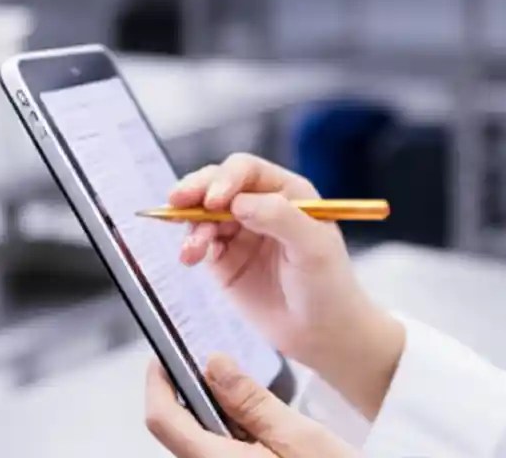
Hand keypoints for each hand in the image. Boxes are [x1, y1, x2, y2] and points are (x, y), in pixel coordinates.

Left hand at [145, 356, 356, 457]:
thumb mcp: (298, 436)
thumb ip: (251, 402)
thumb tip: (215, 365)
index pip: (162, 420)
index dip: (157, 383)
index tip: (166, 356)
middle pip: (178, 431)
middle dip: (194, 395)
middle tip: (221, 368)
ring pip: (198, 442)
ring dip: (215, 416)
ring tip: (252, 403)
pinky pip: (217, 454)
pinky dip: (229, 434)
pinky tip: (259, 430)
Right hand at [172, 153, 403, 417]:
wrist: (322, 333)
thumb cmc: (329, 285)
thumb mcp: (313, 247)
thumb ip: (280, 218)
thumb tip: (238, 202)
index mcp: (287, 192)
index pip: (247, 171)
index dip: (226, 178)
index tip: (215, 200)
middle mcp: (260, 205)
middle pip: (218, 185)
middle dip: (195, 190)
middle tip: (177, 201)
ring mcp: (239, 232)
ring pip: (202, 214)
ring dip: (190, 224)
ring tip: (191, 250)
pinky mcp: (223, 260)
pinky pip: (200, 243)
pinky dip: (190, 246)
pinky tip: (189, 256)